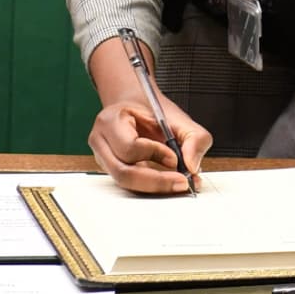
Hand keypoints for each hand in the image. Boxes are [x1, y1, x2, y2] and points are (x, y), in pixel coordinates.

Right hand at [88, 92, 211, 194]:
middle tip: (182, 182)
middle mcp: (100, 141)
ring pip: (125, 183)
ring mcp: (102, 159)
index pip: (129, 146)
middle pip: (123, 173)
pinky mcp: (109, 170)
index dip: (155, 154)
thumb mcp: (179, 118)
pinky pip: (128, 185)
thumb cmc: (152, 111)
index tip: (174, 157)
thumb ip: (194, 138)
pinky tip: (166, 182)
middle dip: (156, 181)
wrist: (135, 106)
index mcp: (111, 120)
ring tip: (176, 182)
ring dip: (154, 186)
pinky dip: (149, 187)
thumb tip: (192, 167)